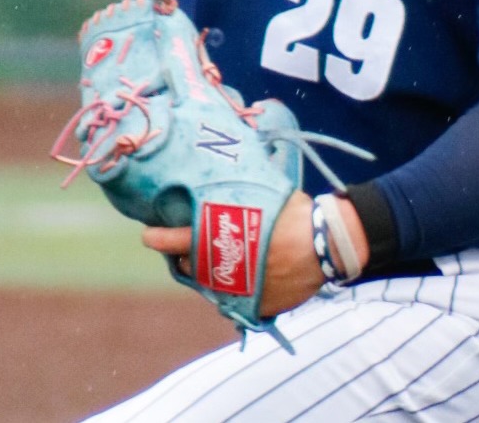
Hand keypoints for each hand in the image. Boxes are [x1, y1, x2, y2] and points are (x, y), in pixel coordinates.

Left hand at [142, 191, 368, 317]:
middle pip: (192, 269)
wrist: (329, 244)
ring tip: (223, 261)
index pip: (180, 240)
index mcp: (224, 239)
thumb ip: (239, 199)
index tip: (148, 236)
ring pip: (213, 287)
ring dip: (212, 275)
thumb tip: (228, 171)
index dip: (161, 239)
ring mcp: (242, 291)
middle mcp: (227, 268)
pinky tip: (253, 275)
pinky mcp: (259, 307)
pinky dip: (242, 290)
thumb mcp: (265, 197)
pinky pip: (241, 301)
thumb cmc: (297, 215)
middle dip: (186, 260)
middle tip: (188, 250)